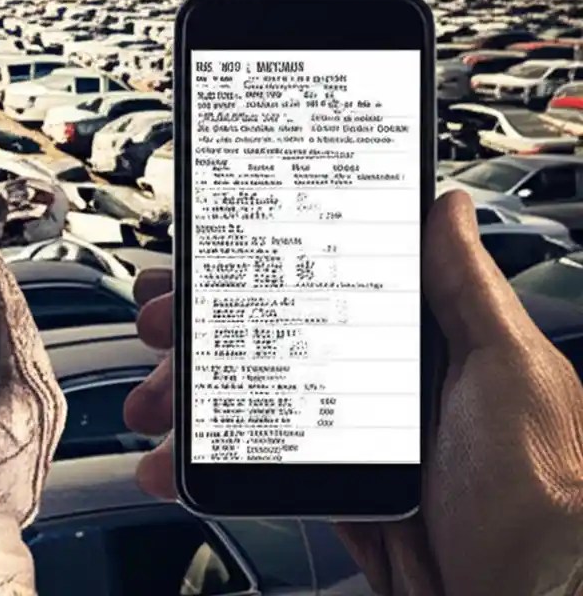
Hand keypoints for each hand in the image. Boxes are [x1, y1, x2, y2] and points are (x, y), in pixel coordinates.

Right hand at [124, 191, 582, 594]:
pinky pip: (258, 468)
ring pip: (253, 404)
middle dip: (205, 333)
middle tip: (163, 328)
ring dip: (193, 401)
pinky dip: (209, 467)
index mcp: (423, 344)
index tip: (208, 262)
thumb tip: (446, 209)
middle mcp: (380, 386)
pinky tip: (177, 464)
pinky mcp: (335, 492)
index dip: (260, 270)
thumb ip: (467, 289)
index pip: (324, 285)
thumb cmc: (542, 486)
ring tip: (158, 406)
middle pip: (274, 340)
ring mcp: (351, 440)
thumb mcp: (506, 367)